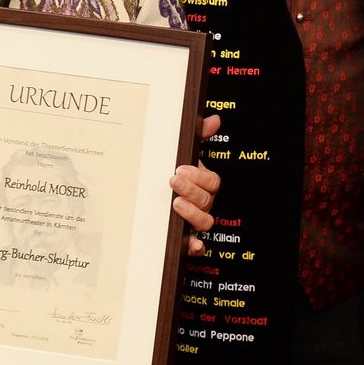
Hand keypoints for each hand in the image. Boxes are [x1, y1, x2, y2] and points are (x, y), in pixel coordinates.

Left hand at [171, 114, 222, 254]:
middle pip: (208, 200)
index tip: (181, 168)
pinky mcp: (186, 239)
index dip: (200, 176)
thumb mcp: (182, 155)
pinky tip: (192, 243)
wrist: (150, 199)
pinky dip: (196, 245)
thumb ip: (199, 137)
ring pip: (205, 222)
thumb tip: (214, 119)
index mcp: (204, 185)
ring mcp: (195, 222)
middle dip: (192, 190)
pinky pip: (197, 246)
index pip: (212, 181)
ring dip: (193, 214)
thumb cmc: (172, 176)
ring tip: (175, 204)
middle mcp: (203, 204)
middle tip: (174, 181)